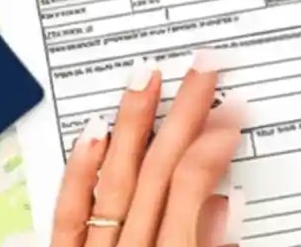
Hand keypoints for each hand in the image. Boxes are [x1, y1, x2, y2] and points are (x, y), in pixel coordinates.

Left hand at [51, 51, 244, 246]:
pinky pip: (70, 211)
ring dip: (132, 123)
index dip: (211, 145)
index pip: (190, 190)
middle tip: (201, 71)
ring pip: (115, 178)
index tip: (230, 111)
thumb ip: (214, 246)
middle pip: (157, 170)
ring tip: (146, 79)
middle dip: (183, 115)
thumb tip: (229, 203)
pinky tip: (93, 131)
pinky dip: (82, 169)